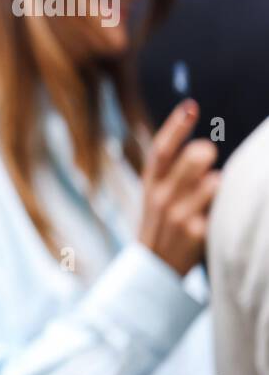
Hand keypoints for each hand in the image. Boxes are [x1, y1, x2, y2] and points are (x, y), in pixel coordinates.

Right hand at [138, 99, 219, 275]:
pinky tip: (218, 209)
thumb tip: (204, 145)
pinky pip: (221, 208)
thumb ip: (172, 170)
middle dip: (204, 152)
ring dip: (217, 181)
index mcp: (151, 183)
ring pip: (212, 182)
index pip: (162, 149)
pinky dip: (224, 204)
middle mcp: (162, 197)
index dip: (177, 126)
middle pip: (192, 160)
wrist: (154, 267)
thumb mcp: (156, 194)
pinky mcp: (197, 233)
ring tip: (210, 187)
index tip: (191, 107)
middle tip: (208, 152)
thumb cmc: (162, 222)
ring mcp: (179, 216)